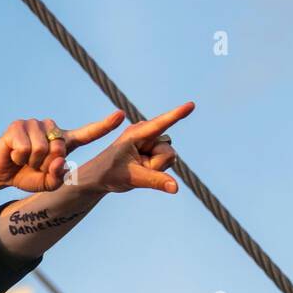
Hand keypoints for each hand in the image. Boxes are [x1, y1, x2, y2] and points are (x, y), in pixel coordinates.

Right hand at [0, 113, 125, 192]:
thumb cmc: (25, 175)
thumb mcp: (47, 184)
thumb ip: (58, 177)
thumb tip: (60, 159)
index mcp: (63, 141)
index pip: (87, 133)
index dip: (104, 126)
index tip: (121, 115)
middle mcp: (52, 128)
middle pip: (60, 149)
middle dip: (45, 165)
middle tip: (33, 165)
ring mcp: (34, 124)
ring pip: (42, 149)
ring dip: (31, 162)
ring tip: (23, 160)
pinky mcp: (18, 125)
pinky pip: (25, 147)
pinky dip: (19, 158)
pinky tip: (14, 155)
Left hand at [78, 101, 194, 194]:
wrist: (101, 177)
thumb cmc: (110, 173)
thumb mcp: (132, 178)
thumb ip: (155, 181)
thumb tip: (176, 187)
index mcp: (136, 133)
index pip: (161, 123)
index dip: (177, 114)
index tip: (191, 104)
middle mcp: (146, 133)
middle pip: (168, 152)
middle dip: (157, 165)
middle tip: (137, 168)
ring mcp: (151, 141)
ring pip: (169, 157)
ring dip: (156, 168)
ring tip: (138, 168)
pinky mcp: (154, 149)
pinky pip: (167, 162)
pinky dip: (157, 170)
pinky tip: (143, 168)